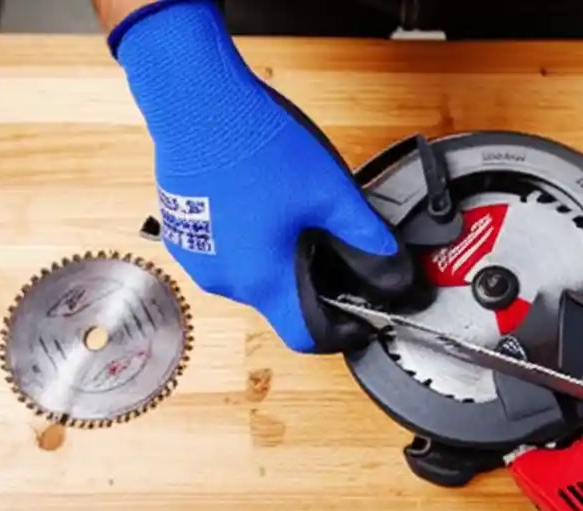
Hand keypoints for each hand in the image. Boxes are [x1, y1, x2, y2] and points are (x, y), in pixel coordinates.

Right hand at [112, 0, 414, 351]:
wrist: (196, 101)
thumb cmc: (259, 144)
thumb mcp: (332, 194)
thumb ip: (369, 241)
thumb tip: (399, 276)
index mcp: (265, 279)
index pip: (308, 337)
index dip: (342, 334)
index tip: (362, 320)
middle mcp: (226, 281)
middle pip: (283, 303)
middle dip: (315, 284)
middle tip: (336, 245)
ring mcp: (200, 260)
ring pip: (255, 277)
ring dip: (282, 260)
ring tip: (299, 216)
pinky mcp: (184, 236)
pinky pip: (228, 255)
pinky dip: (252, 243)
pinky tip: (263, 204)